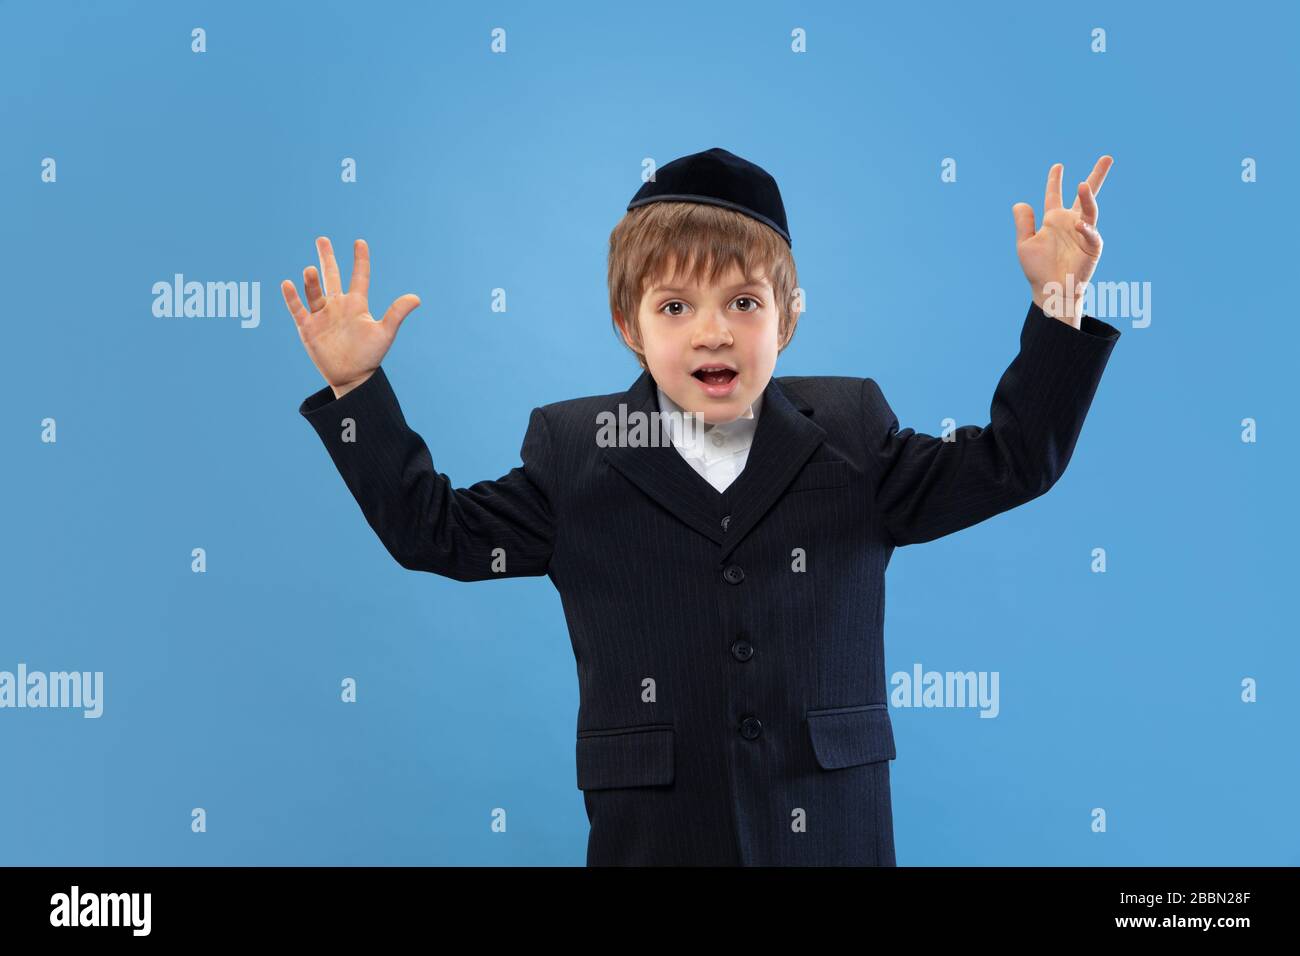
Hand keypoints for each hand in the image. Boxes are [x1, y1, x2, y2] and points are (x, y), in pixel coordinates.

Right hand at [281, 237, 420, 397]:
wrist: (352, 378)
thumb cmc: (370, 356)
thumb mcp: (384, 332)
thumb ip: (397, 313)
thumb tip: (417, 298)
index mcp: (357, 304)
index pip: (359, 276)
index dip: (360, 260)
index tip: (360, 242)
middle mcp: (338, 306)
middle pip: (331, 276)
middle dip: (327, 258)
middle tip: (322, 239)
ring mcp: (322, 315)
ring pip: (314, 291)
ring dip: (312, 280)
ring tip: (311, 269)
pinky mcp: (308, 327)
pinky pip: (298, 309)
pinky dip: (292, 297)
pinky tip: (288, 283)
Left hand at [1013, 156, 1112, 326]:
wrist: (1050, 290)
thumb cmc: (1038, 270)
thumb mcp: (1025, 244)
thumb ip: (1024, 223)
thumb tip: (1020, 203)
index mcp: (1054, 220)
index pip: (1055, 195)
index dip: (1055, 181)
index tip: (1057, 166)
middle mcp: (1071, 223)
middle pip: (1085, 196)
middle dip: (1095, 177)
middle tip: (1107, 157)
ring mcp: (1084, 234)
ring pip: (1090, 210)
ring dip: (1088, 197)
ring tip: (1083, 184)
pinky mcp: (1092, 248)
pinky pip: (1092, 235)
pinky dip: (1086, 230)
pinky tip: (1079, 226)